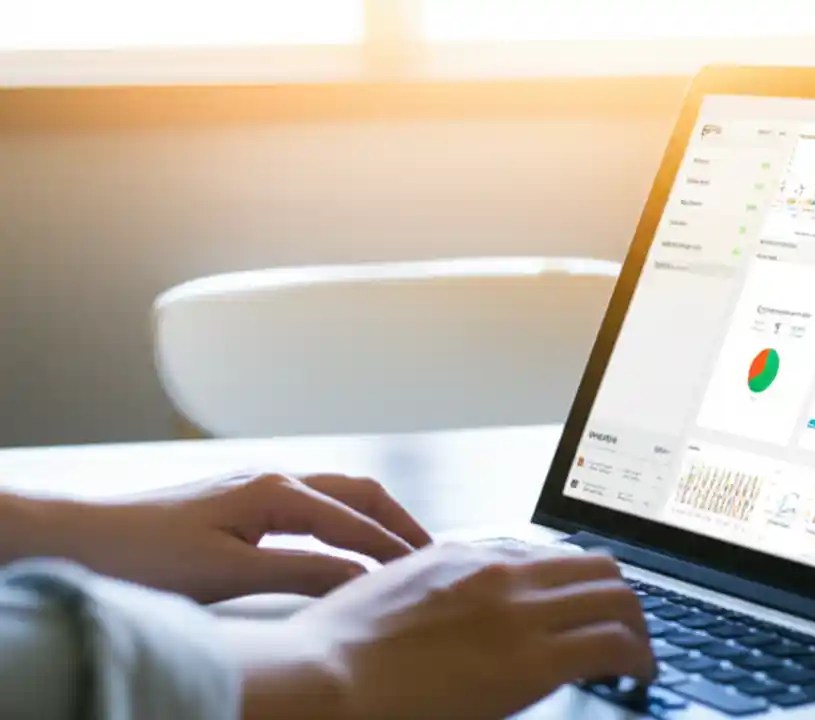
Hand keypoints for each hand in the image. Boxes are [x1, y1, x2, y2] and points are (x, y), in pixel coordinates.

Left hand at [44, 471, 430, 601]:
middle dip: (398, 521)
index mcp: (277, 492)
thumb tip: (363, 580)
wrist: (81, 535)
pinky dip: (343, 520)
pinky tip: (343, 541)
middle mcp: (274, 478)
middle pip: (358, 492)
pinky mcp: (240, 501)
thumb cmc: (147, 553)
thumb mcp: (230, 571)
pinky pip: (312, 503)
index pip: (356, 520)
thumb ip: (302, 573)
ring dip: (373, 517)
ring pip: (336, 494)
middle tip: (433, 553)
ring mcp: (256, 486)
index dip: (395, 548)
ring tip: (401, 547)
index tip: (431, 571)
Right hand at [230, 543, 654, 719]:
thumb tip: (454, 615)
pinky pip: (612, 644)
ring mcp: (521, 611)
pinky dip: (637, 657)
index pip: (547, 556)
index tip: (582, 603)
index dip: (575, 582)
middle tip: (626, 626)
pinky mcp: (534, 659)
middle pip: (594, 565)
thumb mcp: (391, 596)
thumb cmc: (339, 651)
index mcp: (467, 556)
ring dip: (635, 623)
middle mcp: (503, 573)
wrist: (323, 679)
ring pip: (616, 596)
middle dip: (619, 594)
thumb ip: (437, 595)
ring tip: (638, 653)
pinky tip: (637, 675)